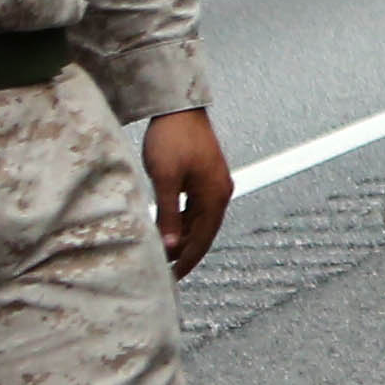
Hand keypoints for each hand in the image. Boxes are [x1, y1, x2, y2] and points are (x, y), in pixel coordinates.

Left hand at [143, 109, 232, 274]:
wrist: (179, 108)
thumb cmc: (172, 139)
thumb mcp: (165, 179)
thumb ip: (168, 215)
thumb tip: (169, 246)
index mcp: (215, 196)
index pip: (202, 240)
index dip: (187, 260)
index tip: (172, 277)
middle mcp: (220, 192)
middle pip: (204, 232)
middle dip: (185, 251)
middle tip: (165, 268)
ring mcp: (214, 184)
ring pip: (200, 220)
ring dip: (183, 235)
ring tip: (164, 249)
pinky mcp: (206, 176)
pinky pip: (197, 207)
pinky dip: (183, 220)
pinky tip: (169, 225)